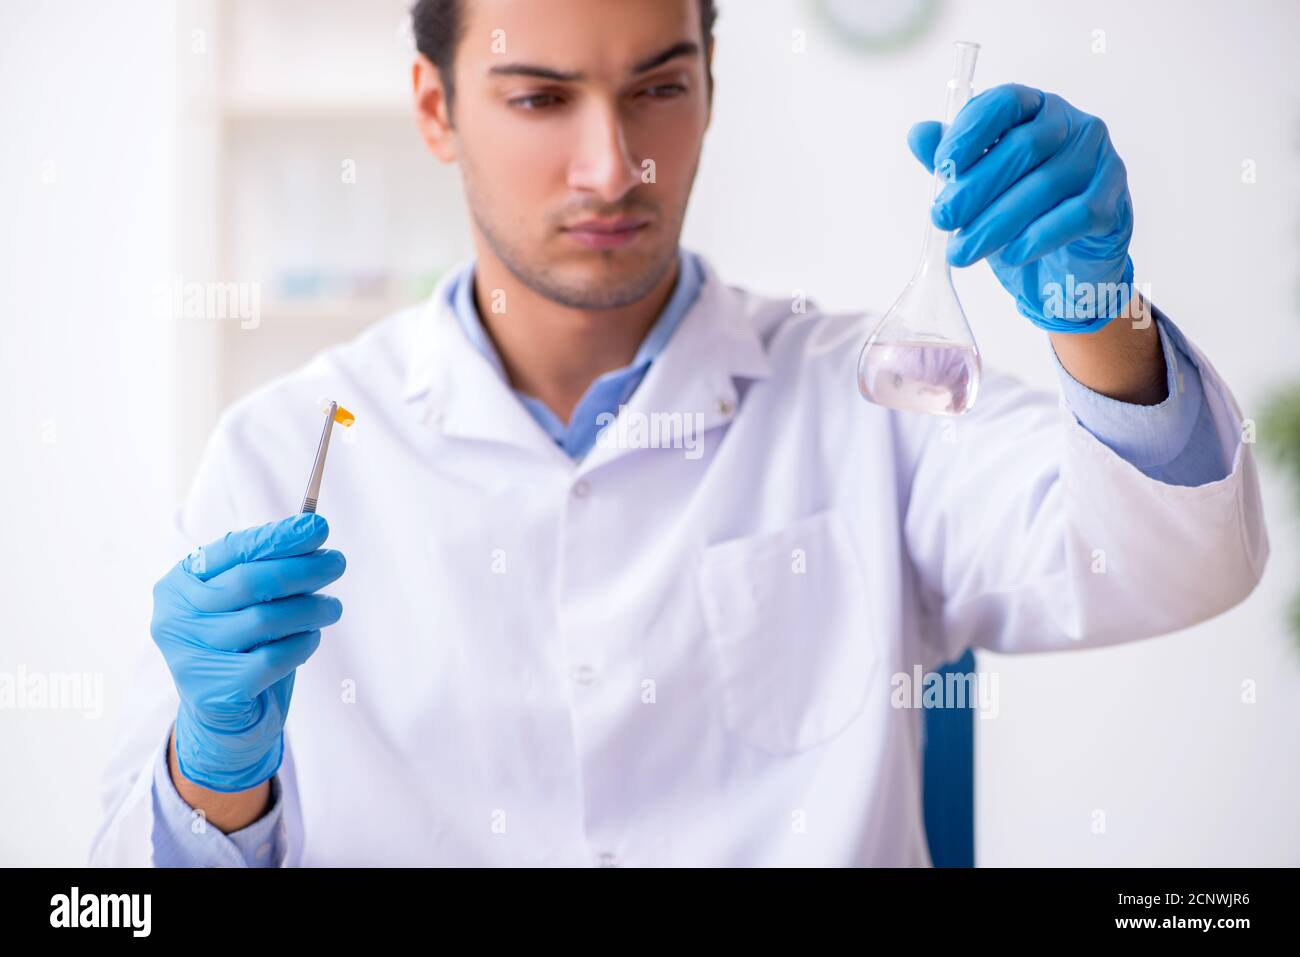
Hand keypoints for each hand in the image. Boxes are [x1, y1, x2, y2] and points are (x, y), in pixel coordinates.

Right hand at [150, 513, 344, 792]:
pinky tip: (310, 639)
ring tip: (332, 607)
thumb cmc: (241, 647)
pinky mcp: (214, 691)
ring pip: (266, 619)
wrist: (224, 720)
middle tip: (337, 563)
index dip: (279, 537)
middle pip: (251, 581)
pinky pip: (272, 658)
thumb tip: (313, 529)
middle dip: (303, 569)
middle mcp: (176, 617)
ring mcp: (190, 656)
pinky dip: (301, 644)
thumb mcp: (246, 603)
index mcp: (180, 584)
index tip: (318, 527)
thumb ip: (268, 569)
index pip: (233, 550)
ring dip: (310, 608)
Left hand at [908, 83, 1134, 332]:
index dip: (971, 131)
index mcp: (1038, 110)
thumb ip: (955, 161)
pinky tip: (1012, 254)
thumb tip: (918, 134)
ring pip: (1045, 185)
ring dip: (996, 222)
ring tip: (961, 252)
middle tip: (941, 219)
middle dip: (975, 187)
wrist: (1066, 266)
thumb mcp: (981, 188)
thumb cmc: (1021, 216)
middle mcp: (1074, 126)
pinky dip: (1039, 236)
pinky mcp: (1114, 202)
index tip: (941, 166)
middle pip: (1023, 147)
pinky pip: (1076, 215)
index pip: (1006, 103)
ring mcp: (1100, 161)